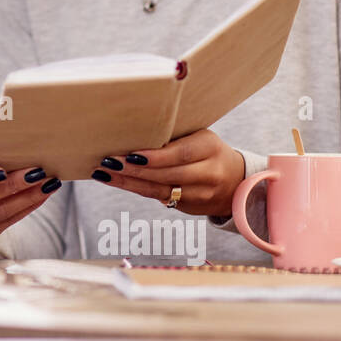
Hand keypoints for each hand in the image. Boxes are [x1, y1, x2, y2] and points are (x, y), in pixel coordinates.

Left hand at [88, 129, 245, 217]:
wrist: (236, 181)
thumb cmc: (206, 150)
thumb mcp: (199, 137)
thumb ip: (174, 137)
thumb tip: (132, 132)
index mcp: (210, 148)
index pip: (181, 154)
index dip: (155, 157)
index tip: (129, 154)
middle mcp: (209, 173)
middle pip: (167, 174)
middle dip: (134, 170)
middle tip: (107, 163)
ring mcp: (201, 194)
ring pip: (160, 190)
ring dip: (128, 182)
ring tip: (103, 173)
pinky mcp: (189, 207)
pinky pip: (158, 198)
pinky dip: (134, 189)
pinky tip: (115, 181)